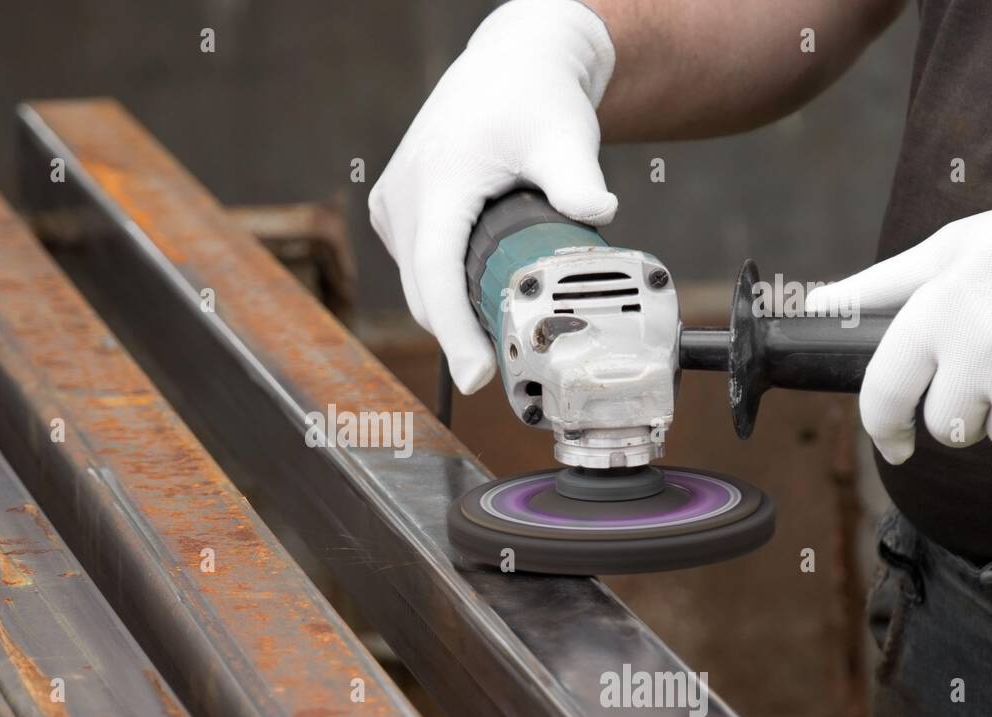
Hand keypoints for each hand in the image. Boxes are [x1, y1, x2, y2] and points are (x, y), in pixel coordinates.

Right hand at [368, 0, 617, 393]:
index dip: (455, 332)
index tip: (477, 377)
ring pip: (416, 284)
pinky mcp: (392, 208)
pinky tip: (476, 292)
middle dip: (461, 333)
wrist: (509, 64)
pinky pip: (414, 267)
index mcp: (438, 183)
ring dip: (449, 312)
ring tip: (497, 328)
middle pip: (425, 291)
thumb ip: (577, 178)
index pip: (437, 275)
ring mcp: (392, 203)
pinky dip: (440, 289)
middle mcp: (402, 196)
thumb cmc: (536, 96)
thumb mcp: (564, 134)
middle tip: (507, 364)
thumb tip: (599, 214)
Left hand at [806, 208, 991, 463]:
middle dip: (965, 412)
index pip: (885, 397)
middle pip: (949, 427)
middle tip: (990, 370)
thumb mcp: (954, 248)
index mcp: (938, 310)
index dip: (884, 430)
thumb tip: (814, 308)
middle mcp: (982, 345)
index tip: (894, 444)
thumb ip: (880, 288)